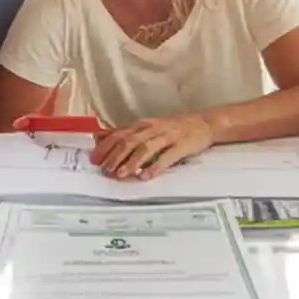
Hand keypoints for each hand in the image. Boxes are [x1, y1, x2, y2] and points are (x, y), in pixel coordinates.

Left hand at [90, 114, 213, 179]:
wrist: (204, 123)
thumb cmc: (173, 127)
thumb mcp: (148, 127)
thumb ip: (126, 133)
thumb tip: (100, 137)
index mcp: (143, 124)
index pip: (119, 134)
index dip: (105, 146)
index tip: (94, 159)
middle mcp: (153, 128)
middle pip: (129, 141)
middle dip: (115, 156)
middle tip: (106, 170)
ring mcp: (168, 136)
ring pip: (146, 148)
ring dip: (131, 162)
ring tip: (121, 174)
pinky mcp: (182, 145)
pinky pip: (167, 156)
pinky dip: (155, 166)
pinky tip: (145, 176)